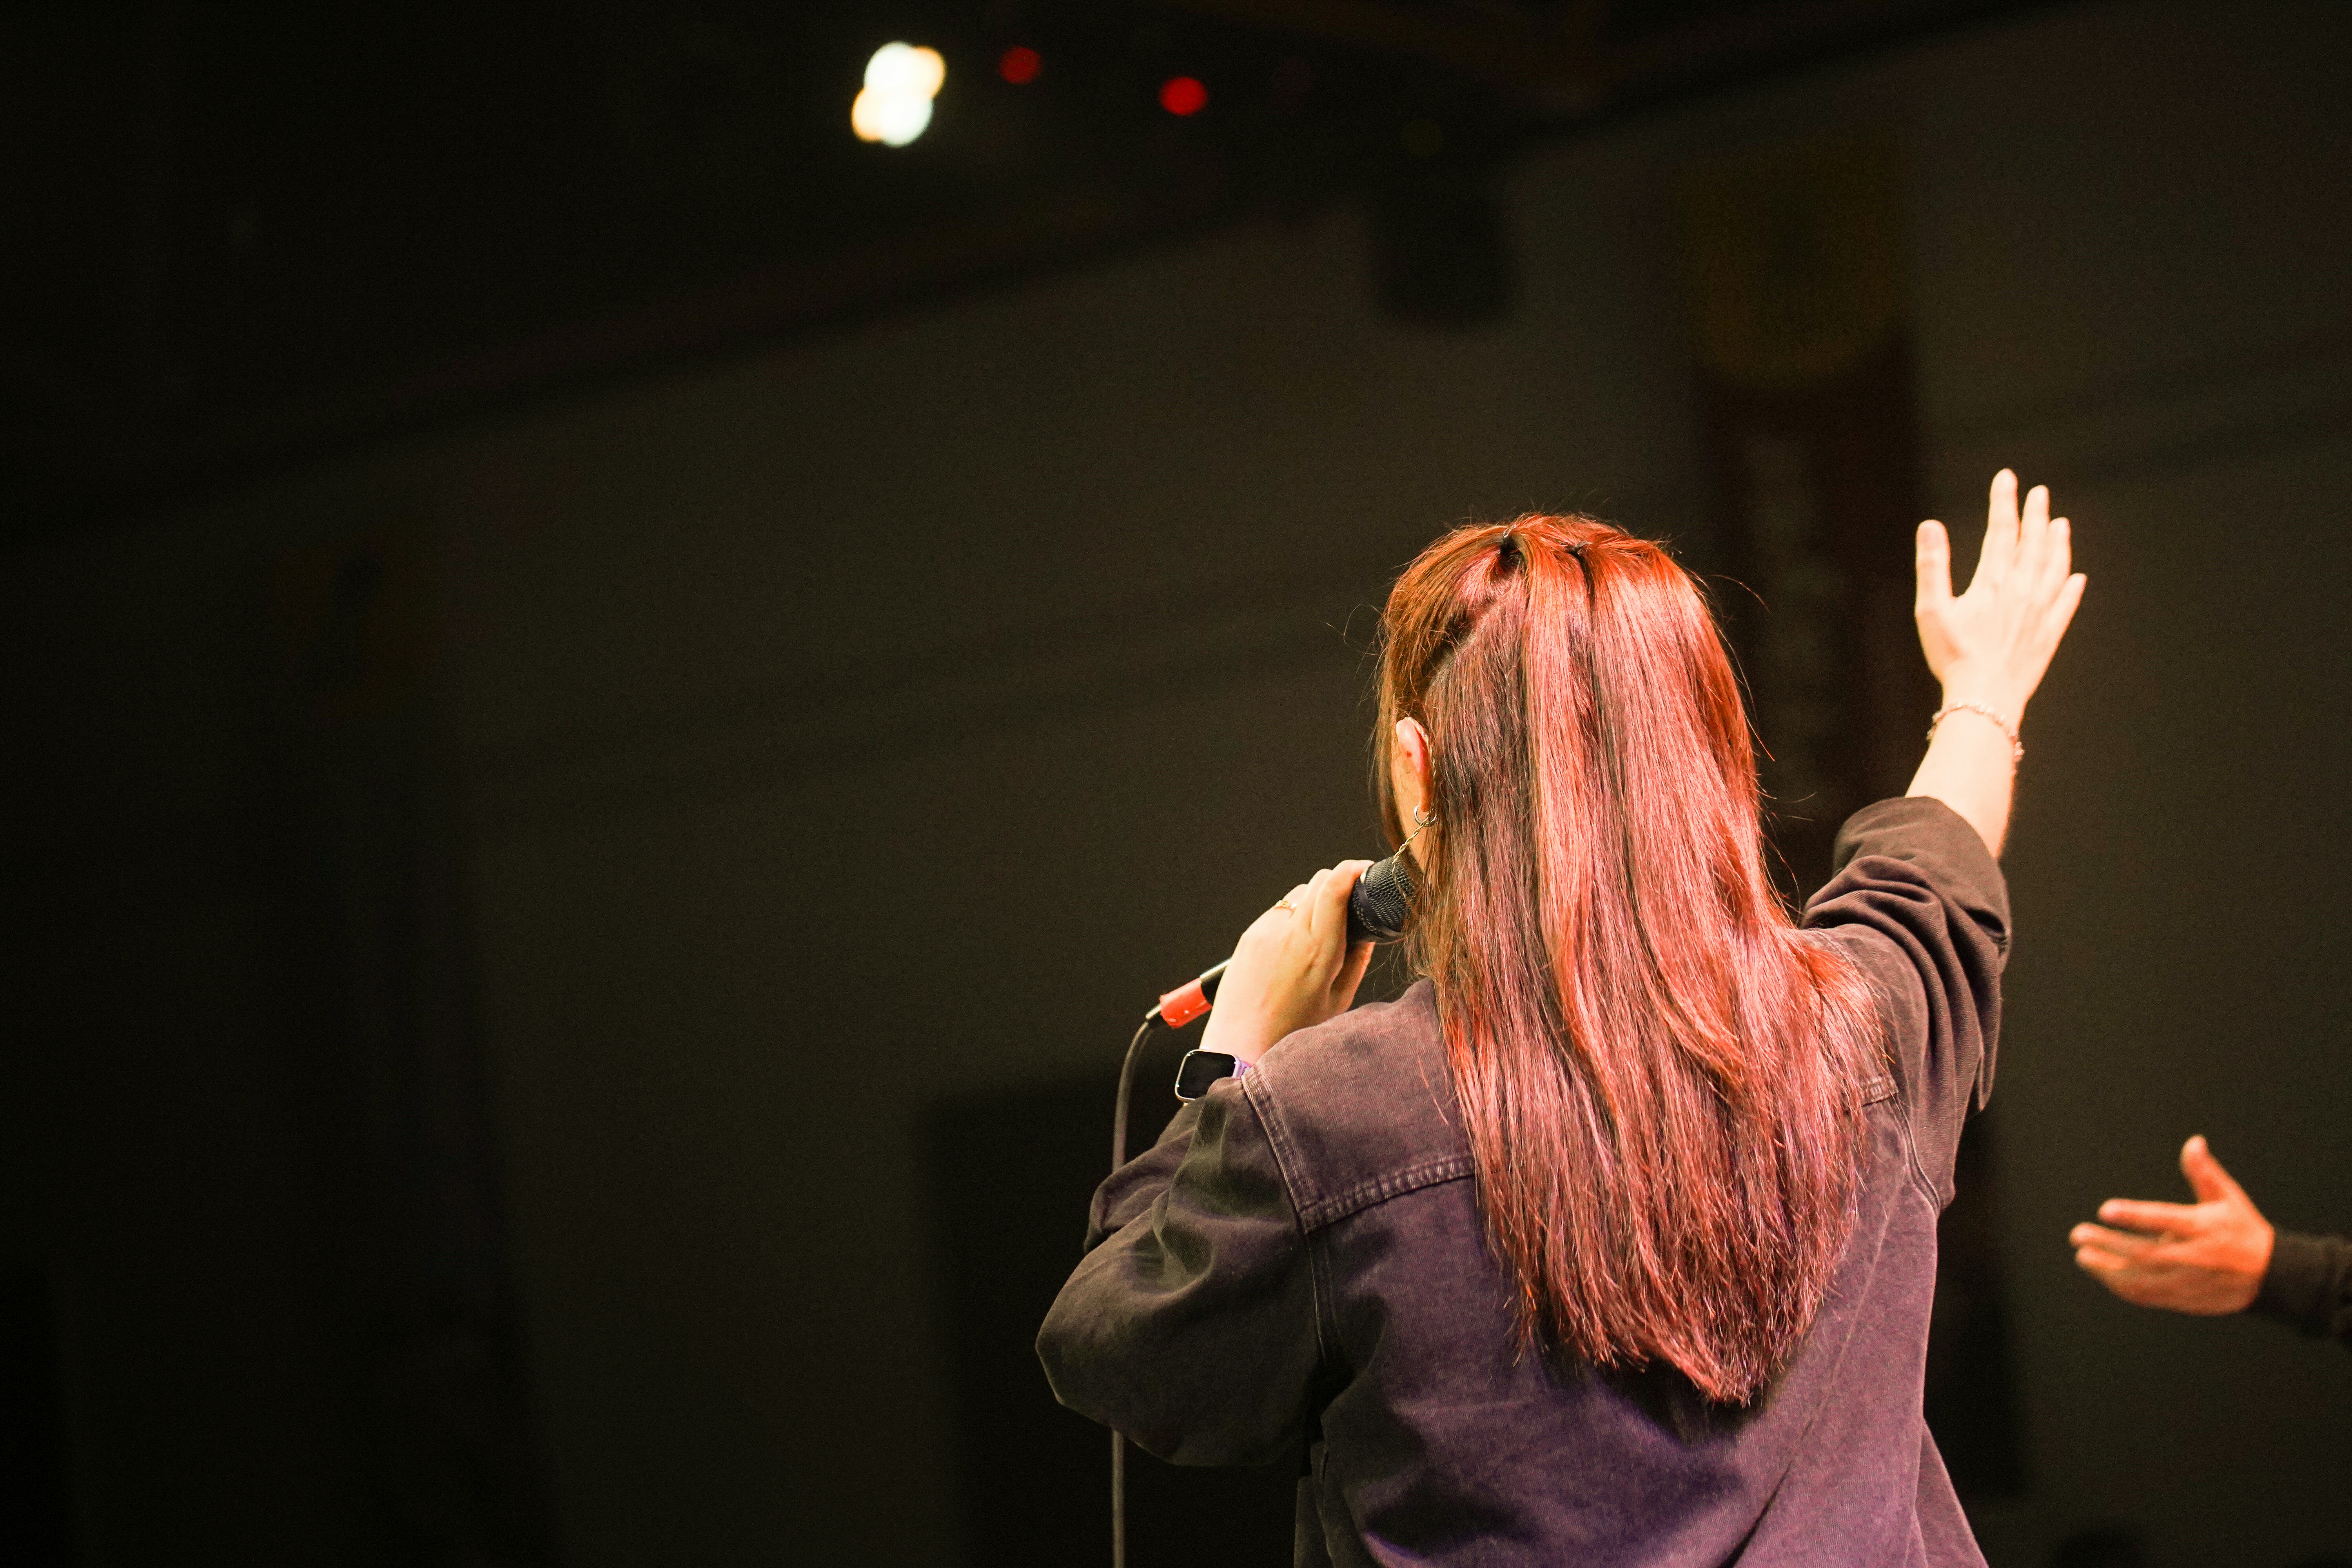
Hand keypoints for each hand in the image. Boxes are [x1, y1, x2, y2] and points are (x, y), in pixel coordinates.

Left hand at [1198, 862, 1374, 1064]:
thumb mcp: (1338, 1000)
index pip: (1335, 889)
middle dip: (1339, 883)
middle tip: (1350, 904)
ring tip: (1318, 936)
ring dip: (1314, 903)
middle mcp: (1289, 934)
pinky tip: (1293, 948)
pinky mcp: (1248, 935)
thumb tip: (1367, 931)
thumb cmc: (1291, 1032)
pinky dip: (1292, 919)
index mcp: (1318, 951)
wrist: (1239, 1045)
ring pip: (1298, 894)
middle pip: (1319, 880)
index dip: (1353, 870)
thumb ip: (1357, 960)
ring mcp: (1265, 931)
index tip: (1365, 870)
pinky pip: (1278, 911)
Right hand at [1915, 469, 2086, 717]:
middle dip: (2035, 515)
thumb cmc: (1952, 656)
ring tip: (2061, 525)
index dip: (2004, 502)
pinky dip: (2072, 590)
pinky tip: (2078, 579)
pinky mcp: (2048, 637)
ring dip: (2059, 545)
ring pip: (2055, 569)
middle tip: (2040, 493)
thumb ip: (1932, 564)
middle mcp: (2023, 592)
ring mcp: (2040, 614)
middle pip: (2033, 544)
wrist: (1985, 698)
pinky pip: (2065, 606)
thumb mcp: (1932, 608)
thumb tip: (1930, 525)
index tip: (2007, 478)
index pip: (2002, 531)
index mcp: (1993, 582)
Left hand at [2069, 1136, 2276, 1314]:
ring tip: (2083, 1255)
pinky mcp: (2184, 1298)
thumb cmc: (2242, 1229)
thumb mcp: (2228, 1198)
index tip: (2105, 1209)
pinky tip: (2103, 1273)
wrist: (2270, 1276)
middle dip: (2108, 1244)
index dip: (2134, 1216)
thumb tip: (2194, 1142)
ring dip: (2108, 1269)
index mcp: (2202, 1228)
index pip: (2163, 1220)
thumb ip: (2204, 1173)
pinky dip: (2122, 1287)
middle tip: (2078, 1234)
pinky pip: (2147, 1296)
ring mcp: (2187, 1281)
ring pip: (2141, 1279)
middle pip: (2144, 1252)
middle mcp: (2193, 1257)